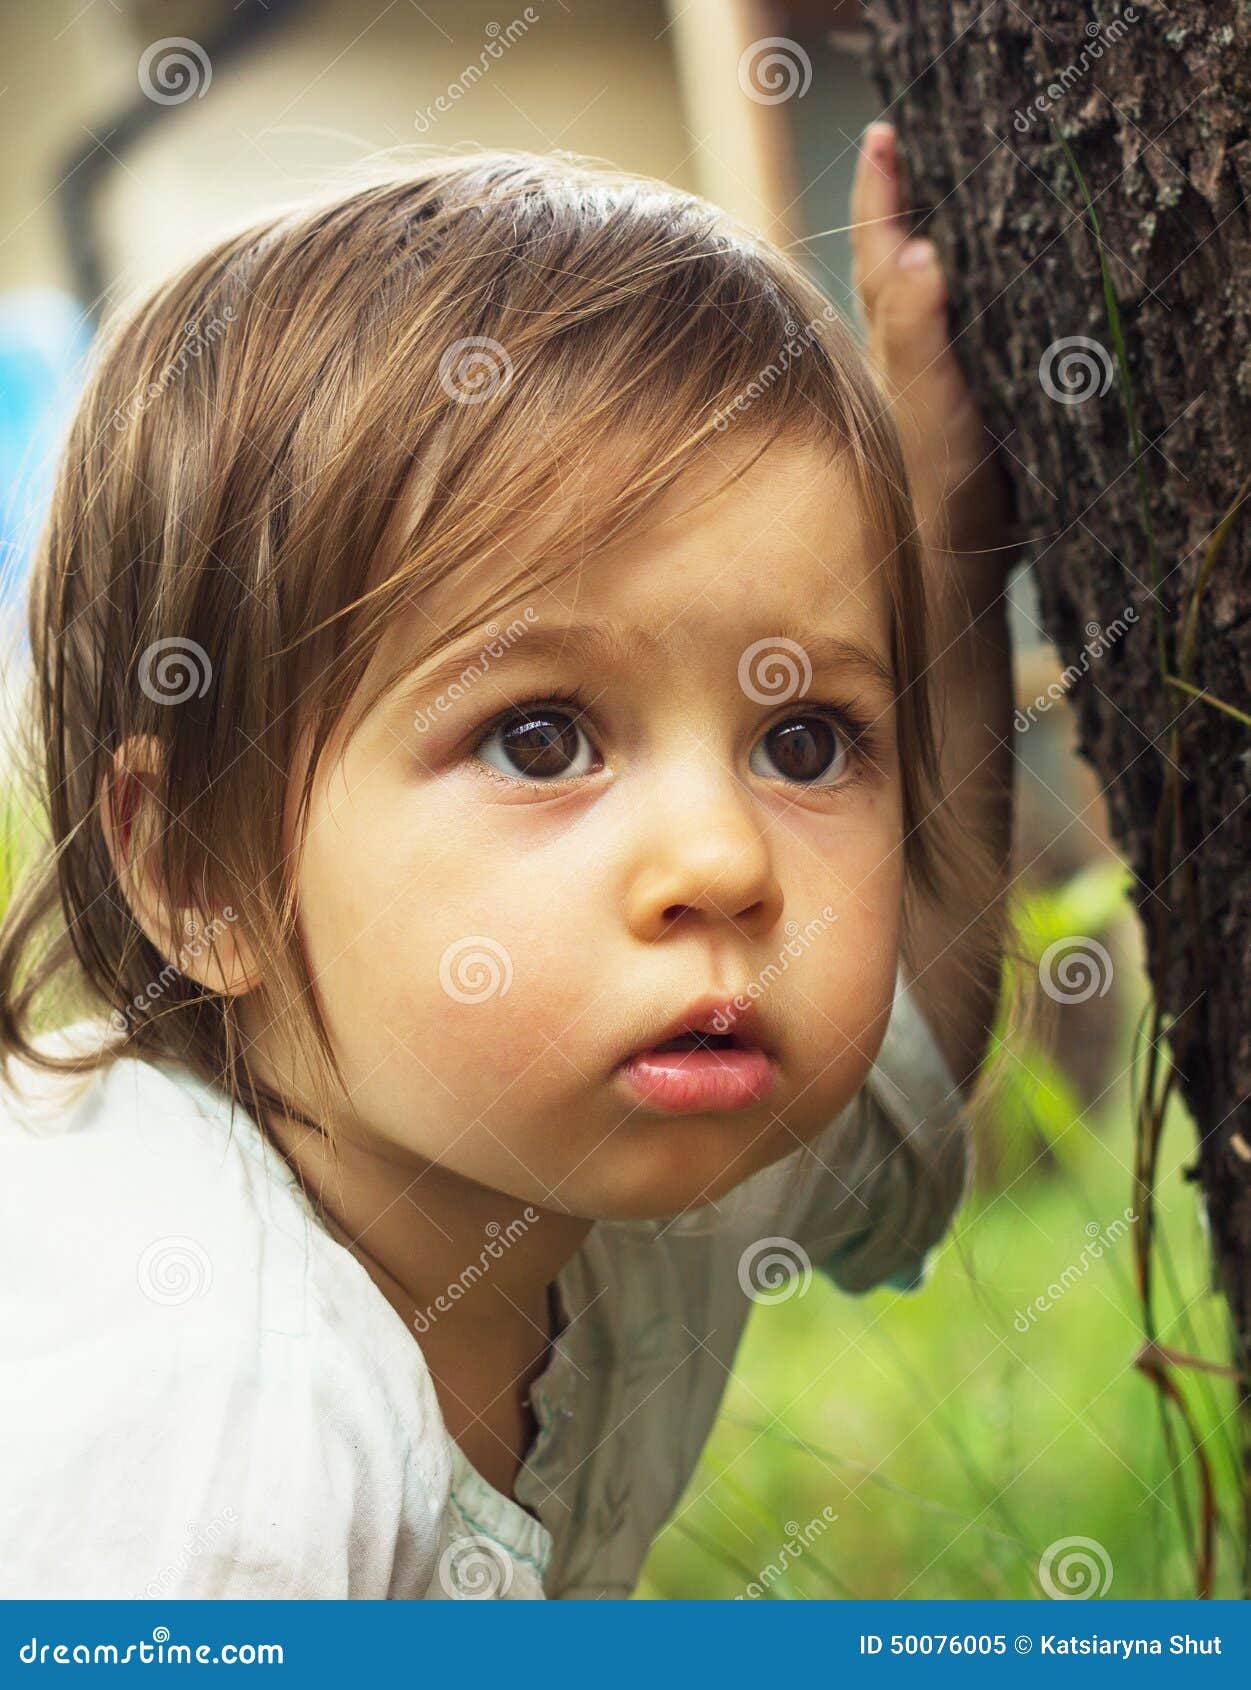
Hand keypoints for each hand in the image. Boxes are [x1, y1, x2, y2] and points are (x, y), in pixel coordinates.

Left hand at [850, 122, 1017, 577]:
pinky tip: (934, 294)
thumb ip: (917, 335)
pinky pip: (925, 352)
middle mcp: (895, 372)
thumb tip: (912, 252)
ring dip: (905, 260)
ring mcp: (914, 400)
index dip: (881, 196)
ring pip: (902, 314)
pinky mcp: (938, 432)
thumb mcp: (931, 414)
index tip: (884, 135)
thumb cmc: (934, 505)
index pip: (879, 257)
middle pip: (885, 276)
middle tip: (892, 147)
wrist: (942, 587)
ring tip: (913, 212)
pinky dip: (926, 314)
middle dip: (889, 212)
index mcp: (889, 356)